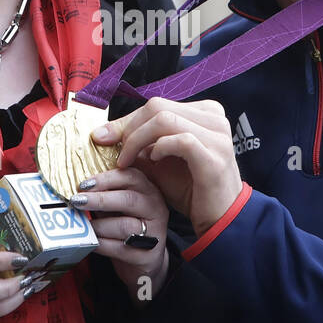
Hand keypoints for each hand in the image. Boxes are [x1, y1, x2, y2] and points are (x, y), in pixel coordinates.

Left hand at [70, 167, 168, 295]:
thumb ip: (106, 194)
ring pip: (124, 226)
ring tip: (84, 225)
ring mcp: (154, 232)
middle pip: (128, 199)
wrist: (145, 258)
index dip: (106, 179)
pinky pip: (119, 248)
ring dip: (99, 225)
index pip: (131, 177)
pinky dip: (101, 244)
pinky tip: (91, 241)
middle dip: (100, 200)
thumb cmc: (128, 224)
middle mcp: (155, 209)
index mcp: (149, 191)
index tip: (84, 184)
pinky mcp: (147, 255)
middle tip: (77, 201)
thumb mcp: (121, 205)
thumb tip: (79, 189)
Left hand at [92, 98, 242, 236]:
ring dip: (138, 139)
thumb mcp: (160, 161)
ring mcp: (218, 135)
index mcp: (204, 112)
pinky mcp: (215, 155)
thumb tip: (105, 134)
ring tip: (128, 160)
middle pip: (158, 107)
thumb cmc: (189, 188)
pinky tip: (154, 160)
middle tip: (114, 151)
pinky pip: (180, 140)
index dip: (127, 119)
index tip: (103, 137)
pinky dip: (160, 147)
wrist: (219, 217)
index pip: (157, 105)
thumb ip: (139, 144)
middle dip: (128, 128)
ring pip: (165, 119)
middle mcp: (214, 117)